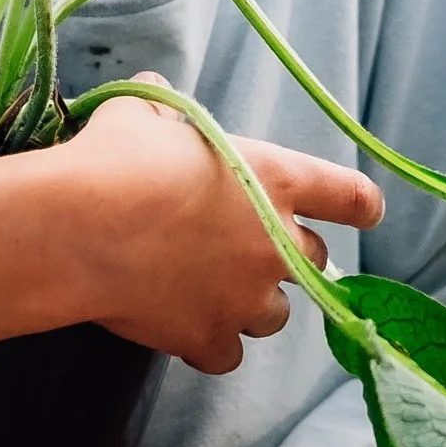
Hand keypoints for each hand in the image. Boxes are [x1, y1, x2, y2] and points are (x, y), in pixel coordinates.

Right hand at [56, 80, 383, 372]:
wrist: (78, 228)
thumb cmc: (116, 159)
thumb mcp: (144, 114)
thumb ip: (164, 109)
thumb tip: (156, 92)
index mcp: (275, 179)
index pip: (349, 196)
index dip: (360, 205)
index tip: (367, 212)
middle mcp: (275, 243)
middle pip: (313, 261)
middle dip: (287, 256)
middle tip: (245, 246)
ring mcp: (245, 297)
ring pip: (275, 315)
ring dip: (253, 302)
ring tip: (212, 289)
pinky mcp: (208, 337)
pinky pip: (227, 354)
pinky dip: (211, 342)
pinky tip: (184, 326)